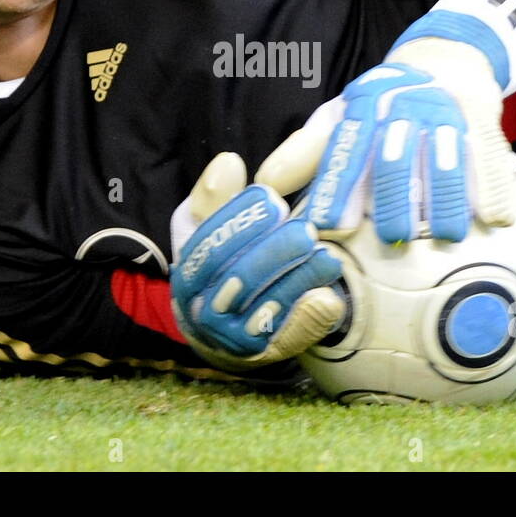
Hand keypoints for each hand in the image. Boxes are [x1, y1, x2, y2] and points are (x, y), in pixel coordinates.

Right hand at [168, 153, 346, 370]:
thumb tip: (229, 163)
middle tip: (306, 230)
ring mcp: (233, 337)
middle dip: (273, 254)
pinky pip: (286, 338)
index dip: (239, 222)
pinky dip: (306, 319)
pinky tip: (328, 297)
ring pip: (262, 311)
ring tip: (328, 257)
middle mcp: (202, 309)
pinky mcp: (265, 353)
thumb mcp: (207, 219)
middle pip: (236, 281)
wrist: (223, 323)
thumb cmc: (220, 256)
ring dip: (296, 283)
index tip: (273, 199)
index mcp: (187, 269)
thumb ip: (216, 191)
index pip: (208, 247)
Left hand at [257, 16, 515, 243]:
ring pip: (447, 156)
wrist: (446, 62)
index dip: (338, 187)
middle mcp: (404, 107)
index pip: (348, 149)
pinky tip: (494, 219)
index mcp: (365, 106)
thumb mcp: (342, 120)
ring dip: (447, 197)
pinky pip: (491, 157)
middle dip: (395, 197)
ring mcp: (447, 114)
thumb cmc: (384, 108)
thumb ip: (305, 154)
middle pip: (397, 156)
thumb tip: (265, 187)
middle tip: (392, 238)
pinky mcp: (484, 123)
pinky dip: (494, 187)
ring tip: (445, 236)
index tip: (331, 225)